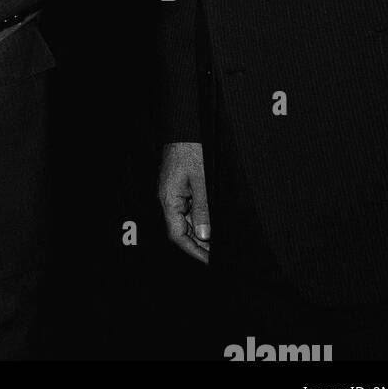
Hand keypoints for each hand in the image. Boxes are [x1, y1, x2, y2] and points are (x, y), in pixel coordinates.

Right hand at [159, 140, 210, 263]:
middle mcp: (167, 198)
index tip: (211, 260)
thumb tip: (203, 235)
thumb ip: (203, 209)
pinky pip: (187, 210)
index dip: (194, 251)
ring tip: (220, 242)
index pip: (177, 235)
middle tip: (220, 254)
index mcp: (169, 199)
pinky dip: (200, 219)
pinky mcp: (178, 187)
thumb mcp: (202, 181)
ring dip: (201, 233)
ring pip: (184, 221)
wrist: (185, 127)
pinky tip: (213, 224)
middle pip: (180, 230)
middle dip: (199, 245)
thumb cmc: (192, 150)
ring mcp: (172, 193)